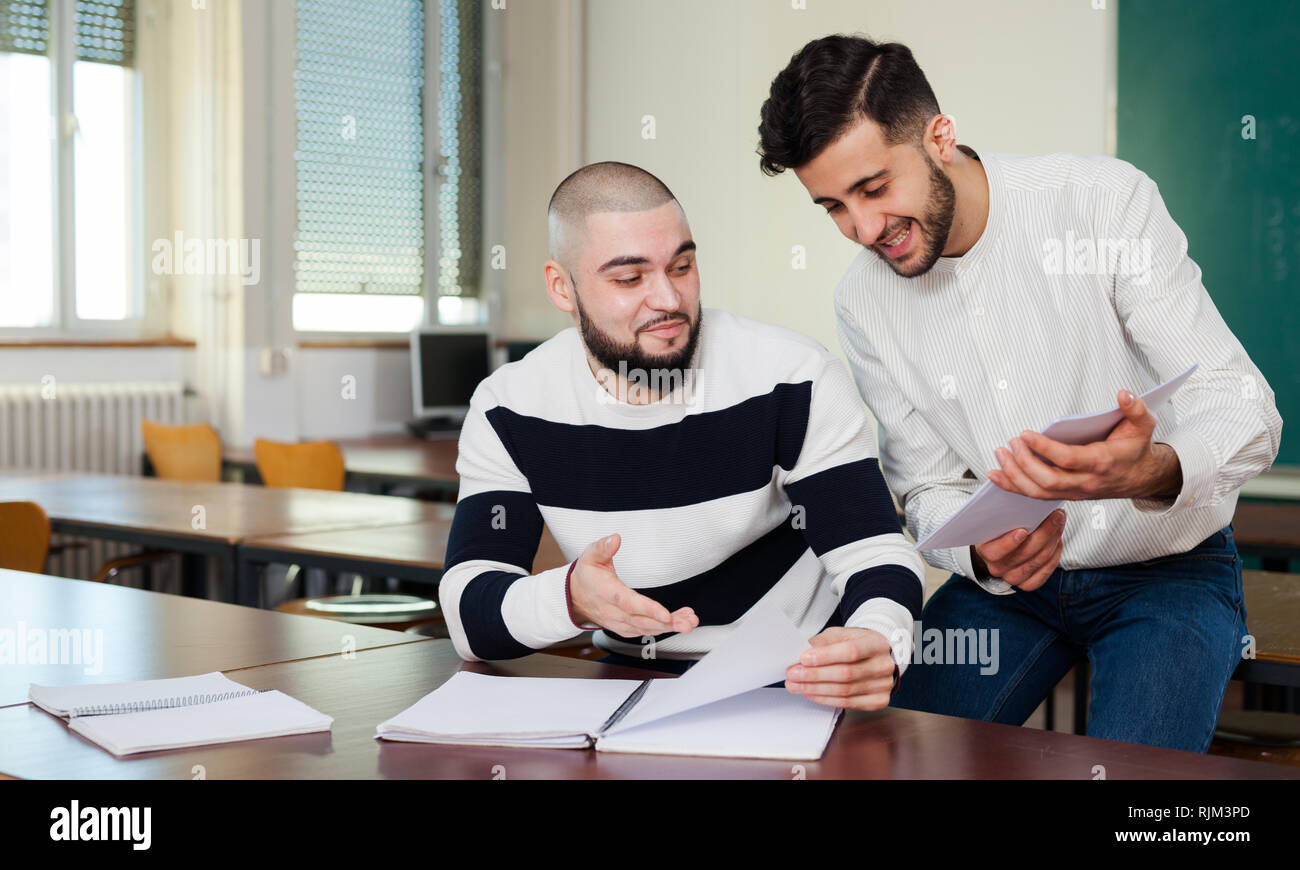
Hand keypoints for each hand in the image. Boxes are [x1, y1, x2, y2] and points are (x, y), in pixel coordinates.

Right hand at [567, 534, 697, 636]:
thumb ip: (603, 547)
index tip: (666, 614)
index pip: (628, 603)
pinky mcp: (624, 628)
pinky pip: (644, 632)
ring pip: (645, 628)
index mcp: (606, 592)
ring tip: (689, 622)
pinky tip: (677, 623)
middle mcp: (613, 612)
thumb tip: (615, 539)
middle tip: (687, 622)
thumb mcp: (590, 556)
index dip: (648, 609)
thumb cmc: (587, 575)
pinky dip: (661, 629)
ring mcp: (618, 622)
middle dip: (666, 623)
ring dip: (669, 628)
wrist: (574, 597)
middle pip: (641, 621)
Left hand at [785, 627, 895, 710]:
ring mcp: (883, 685)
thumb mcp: (841, 634)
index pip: (851, 651)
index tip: (803, 658)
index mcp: (876, 643)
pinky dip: (825, 699)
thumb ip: (823, 642)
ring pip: (844, 691)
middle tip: (792, 674)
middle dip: (814, 675)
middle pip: (846, 674)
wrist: (877, 656)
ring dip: (815, 689)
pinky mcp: (878, 701)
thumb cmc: (857, 643)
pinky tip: (810, 693)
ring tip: (795, 685)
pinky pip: (847, 703)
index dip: (826, 656)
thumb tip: (802, 655)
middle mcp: (883, 665)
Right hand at [971, 508, 1065, 590]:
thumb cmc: (1001, 526)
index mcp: (984, 551)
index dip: (1009, 543)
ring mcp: (1012, 577)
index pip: (994, 552)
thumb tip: (1027, 501)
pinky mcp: (1028, 583)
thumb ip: (1007, 513)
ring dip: (1053, 539)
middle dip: (1044, 532)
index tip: (1023, 530)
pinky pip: (1046, 571)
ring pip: (1039, 560)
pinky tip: (1057, 540)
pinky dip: (1055, 555)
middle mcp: (997, 568)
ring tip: (1059, 521)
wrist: (1001, 543)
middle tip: (1056, 515)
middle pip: (1024, 554)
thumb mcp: (997, 518)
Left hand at [988, 390, 1181, 501]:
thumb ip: (1136, 409)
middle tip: (1012, 442)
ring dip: (1014, 475)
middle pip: (1048, 480)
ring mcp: (1074, 491)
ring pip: (1038, 491)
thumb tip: (1124, 394)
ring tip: (1000, 453)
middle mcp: (1086, 481)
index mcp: (1102, 463)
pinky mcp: (1064, 494)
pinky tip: (996, 474)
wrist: (1140, 477)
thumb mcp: (1143, 425)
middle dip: (1025, 463)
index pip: (1068, 460)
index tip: (1026, 434)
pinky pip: (1035, 495)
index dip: (1044, 448)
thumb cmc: (1135, 448)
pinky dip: (1013, 486)